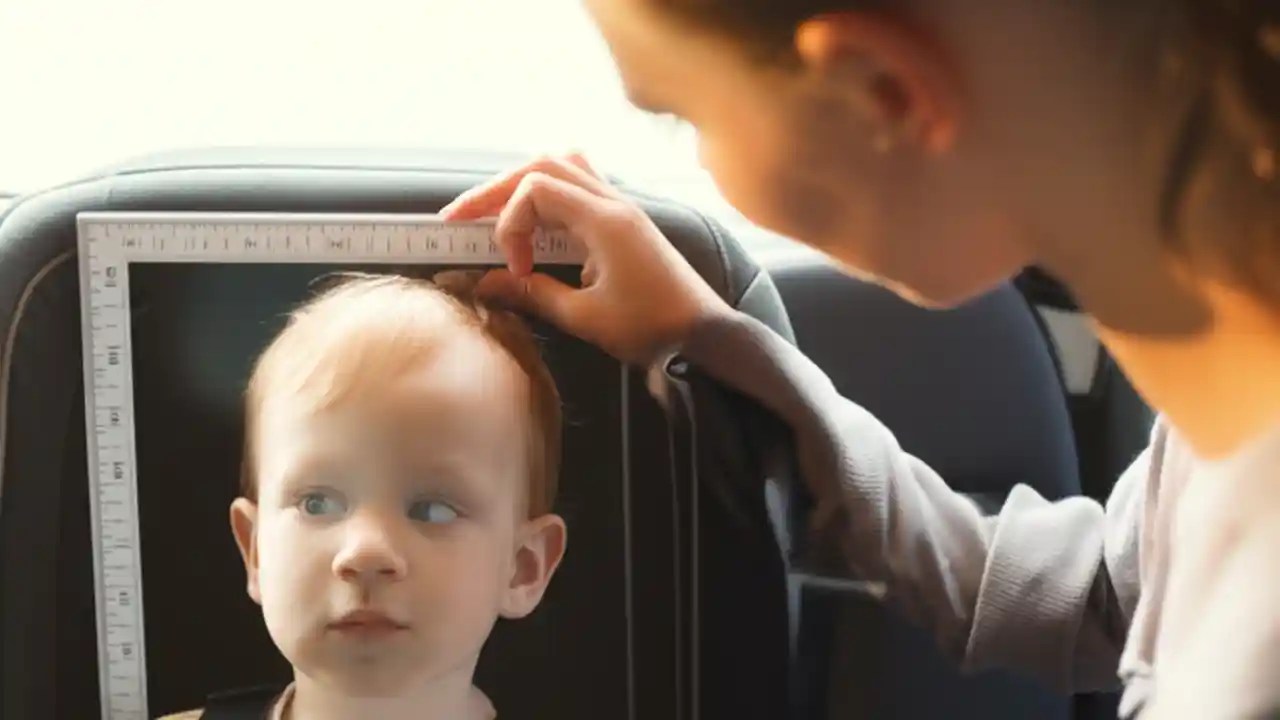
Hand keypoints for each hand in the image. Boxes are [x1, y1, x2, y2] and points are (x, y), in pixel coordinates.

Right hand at [439, 154, 732, 365]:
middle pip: (543, 166)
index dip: (510, 224)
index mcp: (605, 220)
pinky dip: (550, 199)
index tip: (516, 270)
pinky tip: (536, 227)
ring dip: (524, 187)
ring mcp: (622, 209)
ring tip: (496, 217)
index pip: (536, 189)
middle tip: (460, 220)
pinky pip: (581, 188)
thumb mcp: (585, 318)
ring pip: (564, 168)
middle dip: (497, 191)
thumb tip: (486, 286)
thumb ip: (533, 295)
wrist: (705, 338)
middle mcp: (614, 203)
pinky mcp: (626, 224)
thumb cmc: (653, 330)